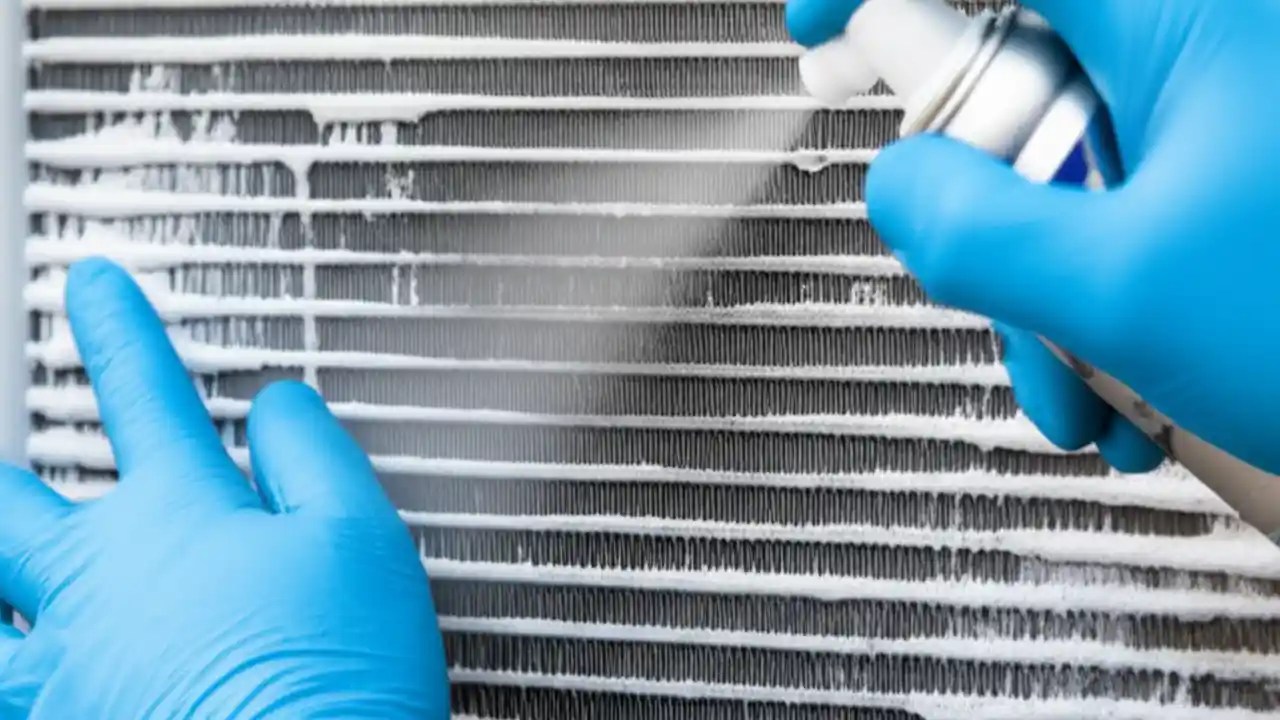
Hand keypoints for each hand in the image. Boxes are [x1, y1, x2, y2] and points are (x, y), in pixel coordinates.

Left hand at [0, 259, 448, 717]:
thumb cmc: (341, 683)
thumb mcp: (363, 541)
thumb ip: (315, 457)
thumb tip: (282, 403)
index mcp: (178, 523)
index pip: (141, 394)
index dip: (118, 328)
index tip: (94, 286)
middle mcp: (100, 590)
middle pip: (8, 508)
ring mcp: (69, 674)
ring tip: (0, 594)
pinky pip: (12, 696)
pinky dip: (16, 680)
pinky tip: (27, 679)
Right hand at [788, 0, 1279, 473]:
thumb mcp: (1126, 293)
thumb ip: (970, 227)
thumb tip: (900, 185)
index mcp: (1201, 15)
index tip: (820, 30)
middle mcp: (1221, 38)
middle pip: (1021, 77)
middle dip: (980, 212)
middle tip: (979, 284)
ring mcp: (1236, 106)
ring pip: (1068, 163)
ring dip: (1041, 289)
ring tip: (1083, 391)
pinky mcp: (1243, 164)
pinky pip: (1124, 201)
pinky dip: (1097, 295)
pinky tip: (1127, 380)